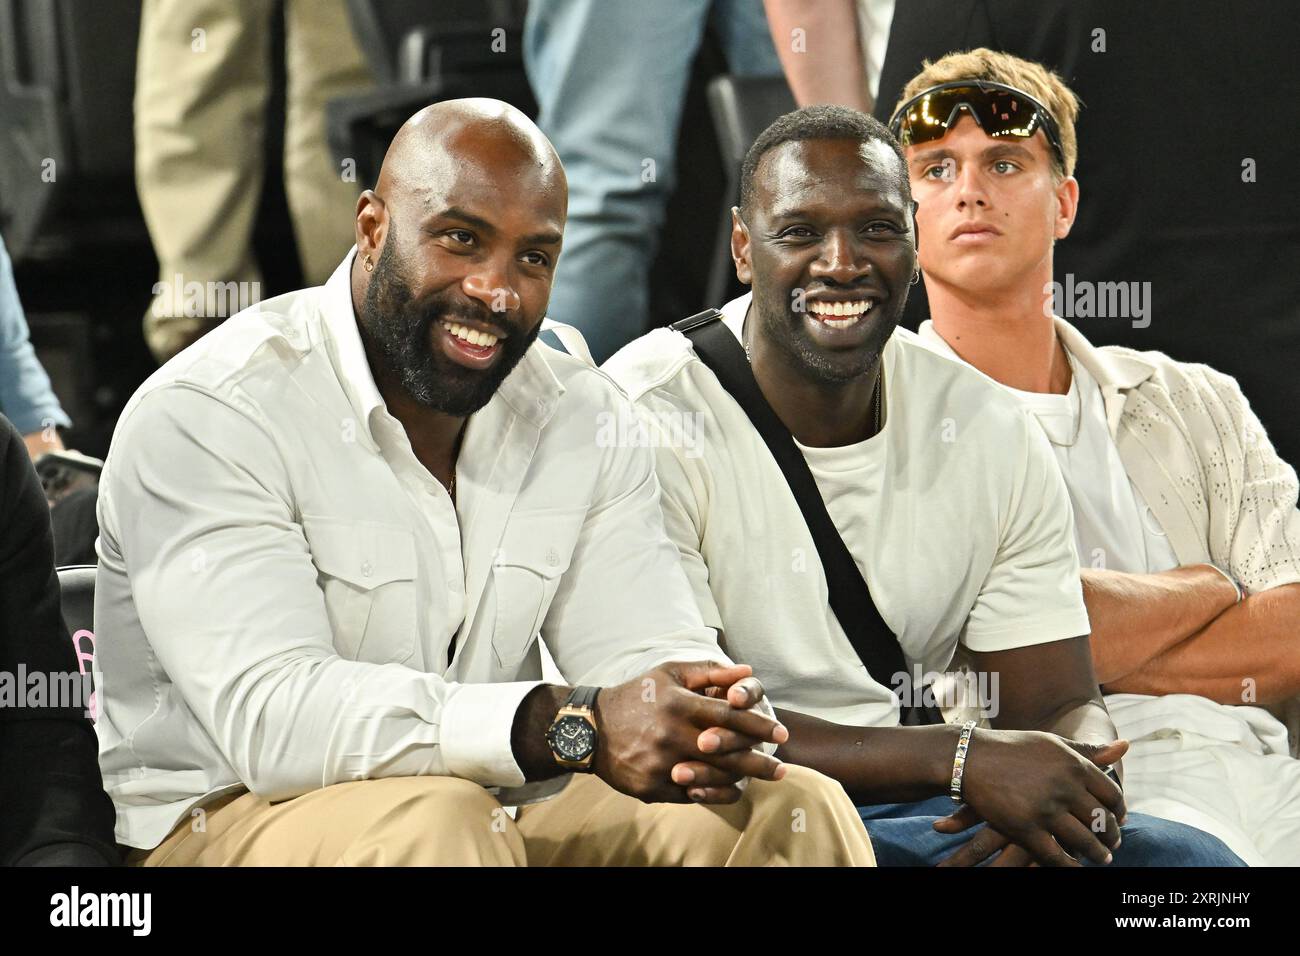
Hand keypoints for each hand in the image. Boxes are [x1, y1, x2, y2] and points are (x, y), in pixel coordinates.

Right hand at [594, 661, 787, 804]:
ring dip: (741, 780)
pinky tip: (731, 790)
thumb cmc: (637, 696)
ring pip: (712, 778)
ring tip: (760, 780)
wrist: (590, 729)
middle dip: (760, 763)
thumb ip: (710, 673)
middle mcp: (671, 736)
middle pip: (727, 754)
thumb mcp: (670, 673)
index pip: (729, 717)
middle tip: (782, 768)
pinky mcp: (652, 787)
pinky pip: (692, 796)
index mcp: (678, 705)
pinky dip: (715, 795)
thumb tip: (747, 672)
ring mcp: (661, 765)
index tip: (781, 734)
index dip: (758, 726)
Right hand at [932, 732, 1127, 865]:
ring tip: (1101, 858)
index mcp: (1074, 764)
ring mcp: (1044, 809)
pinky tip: (1075, 867)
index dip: (1120, 811)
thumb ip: (1088, 749)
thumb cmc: (1013, 749)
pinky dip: (1069, 866)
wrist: (969, 758)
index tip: (1119, 819)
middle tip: (1113, 843)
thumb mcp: (1053, 743)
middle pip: (1101, 820)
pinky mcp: (1025, 828)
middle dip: (1111, 836)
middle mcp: (1064, 786)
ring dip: (1097, 854)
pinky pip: (1056, 856)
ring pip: (1084, 841)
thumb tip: (1124, 746)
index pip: (1112, 794)